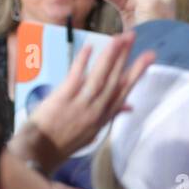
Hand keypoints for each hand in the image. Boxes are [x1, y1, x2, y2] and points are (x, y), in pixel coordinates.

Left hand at [10, 32, 154, 172]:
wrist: (40, 152)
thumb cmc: (64, 141)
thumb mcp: (92, 132)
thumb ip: (110, 115)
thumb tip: (130, 105)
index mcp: (103, 117)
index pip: (124, 91)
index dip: (137, 72)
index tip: (148, 56)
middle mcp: (96, 111)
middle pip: (114, 80)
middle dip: (125, 57)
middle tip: (133, 36)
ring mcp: (80, 104)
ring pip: (99, 77)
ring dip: (110, 56)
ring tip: (118, 38)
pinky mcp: (63, 99)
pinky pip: (76, 77)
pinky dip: (83, 62)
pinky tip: (90, 47)